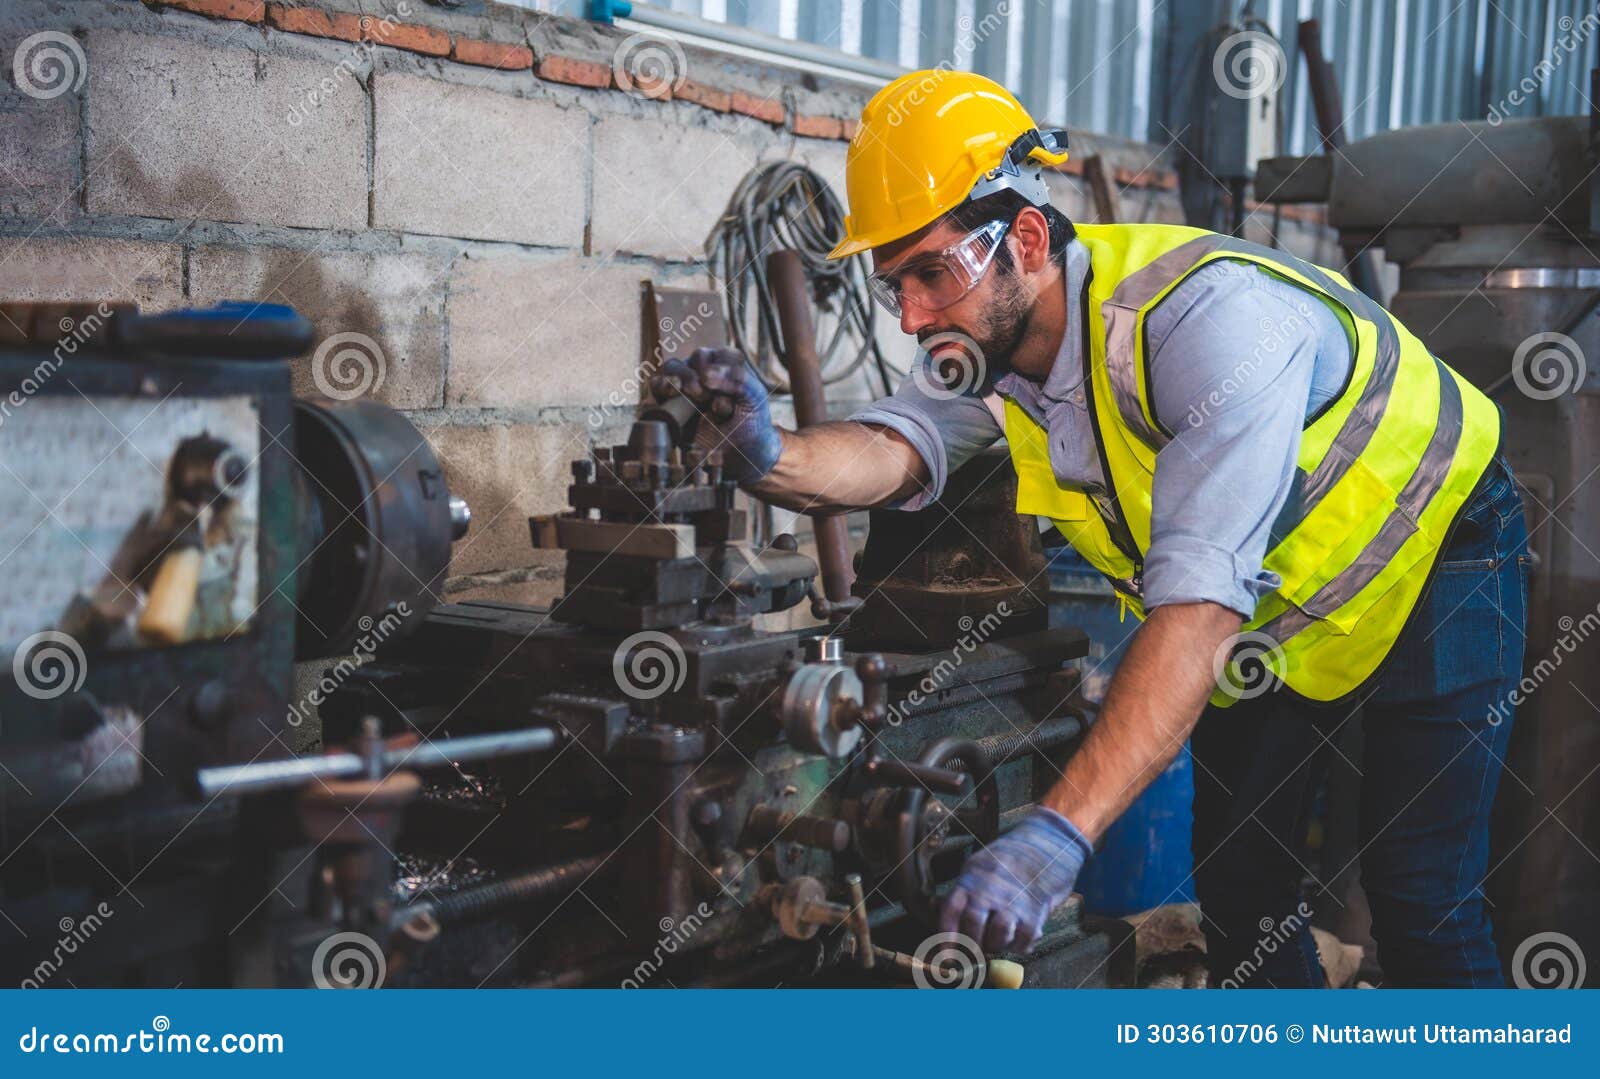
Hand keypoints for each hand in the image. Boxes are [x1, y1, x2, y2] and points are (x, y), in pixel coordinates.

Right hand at [654, 347, 781, 483]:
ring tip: (693, 395)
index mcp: (728, 366)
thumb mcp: (754, 398)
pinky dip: (661, 385)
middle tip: (706, 396)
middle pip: (698, 357)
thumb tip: (706, 374)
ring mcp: (686, 385)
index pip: (723, 354)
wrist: (737, 454)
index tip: (730, 391)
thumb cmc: (750, 422)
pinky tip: (671, 392)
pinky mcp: (669, 401)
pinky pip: (656, 386)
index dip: (724, 369)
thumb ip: (737, 379)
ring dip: (682, 378)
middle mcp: (705, 372)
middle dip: (703, 375)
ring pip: (674, 367)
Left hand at [939, 806, 1091, 952]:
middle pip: (973, 928)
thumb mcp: (977, 866)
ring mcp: (1014, 902)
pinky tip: (1018, 937)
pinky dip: (1018, 946)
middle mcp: (990, 890)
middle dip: (972, 946)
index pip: (951, 911)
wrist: (1047, 846)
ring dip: (996, 945)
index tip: (944, 959)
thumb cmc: (1008, 860)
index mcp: (971, 878)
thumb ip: (961, 890)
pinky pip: (1022, 941)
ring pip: (997, 937)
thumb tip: (937, 910)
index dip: (945, 938)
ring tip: (998, 938)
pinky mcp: (1035, 912)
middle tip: (974, 951)